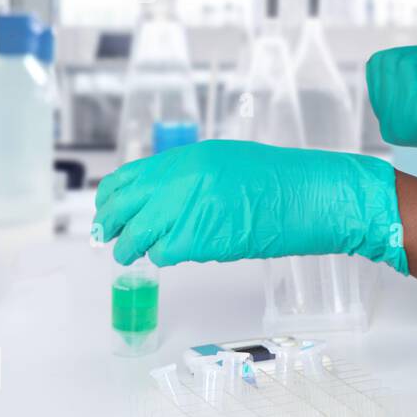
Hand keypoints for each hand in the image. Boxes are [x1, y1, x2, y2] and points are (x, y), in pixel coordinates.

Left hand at [93, 139, 407, 271]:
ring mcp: (187, 210)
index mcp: (186, 159)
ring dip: (130, 247)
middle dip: (111, 225)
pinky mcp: (198, 240)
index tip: (108, 209)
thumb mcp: (225, 162)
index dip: (111, 198)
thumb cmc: (279, 181)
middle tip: (109, 236)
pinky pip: (164, 253)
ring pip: (137, 235)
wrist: (308, 197)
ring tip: (130, 254)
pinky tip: (171, 254)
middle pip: (123, 207)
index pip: (127, 178)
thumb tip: (158, 194)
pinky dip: (163, 256)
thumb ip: (188, 175)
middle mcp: (180, 181)